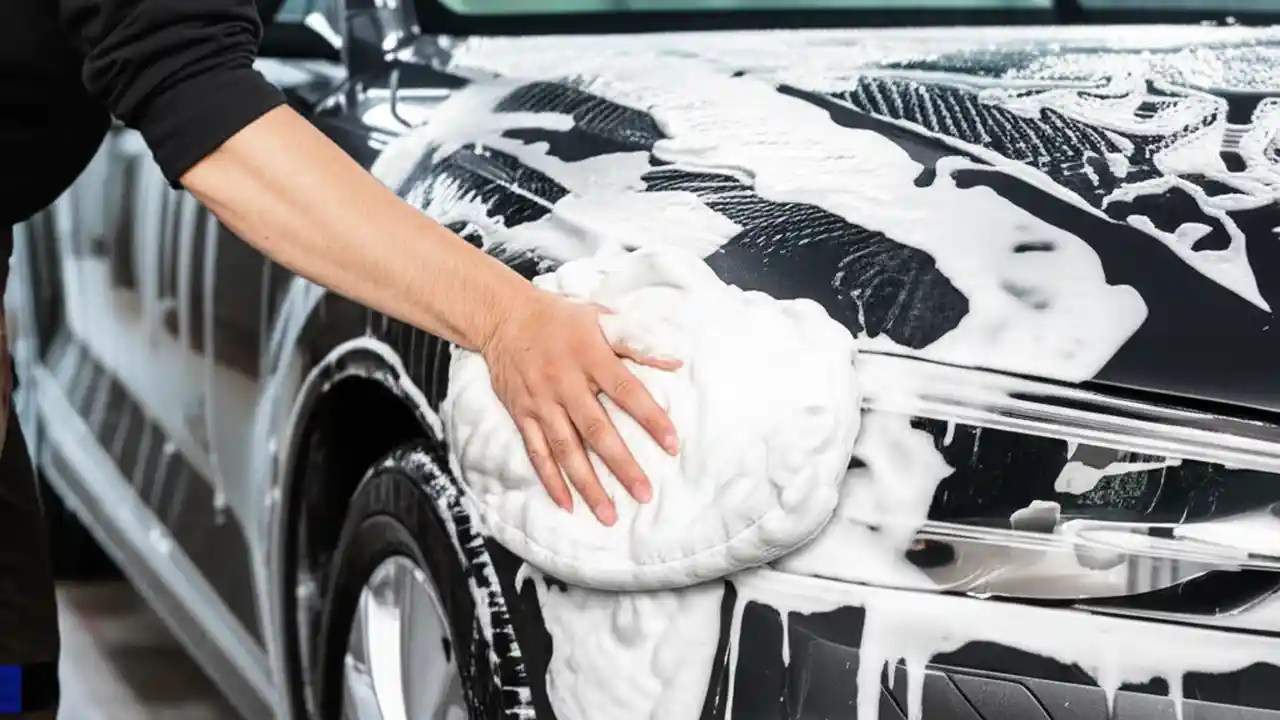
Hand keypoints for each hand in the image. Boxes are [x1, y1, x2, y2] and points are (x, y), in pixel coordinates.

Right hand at [480, 290, 680, 525]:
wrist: (504, 316)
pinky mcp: (521, 414)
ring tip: (608, 515)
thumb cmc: (561, 318)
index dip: (651, 419)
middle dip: (622, 465)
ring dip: (587, 485)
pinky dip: (551, 480)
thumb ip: (638, 342)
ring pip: (566, 450)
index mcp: (590, 356)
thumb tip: (676, 363)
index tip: (673, 445)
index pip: (627, 391)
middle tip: (644, 494)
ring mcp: (541, 402)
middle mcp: (565, 382)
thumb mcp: (602, 318)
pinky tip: (567, 504)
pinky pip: (536, 453)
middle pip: (597, 430)